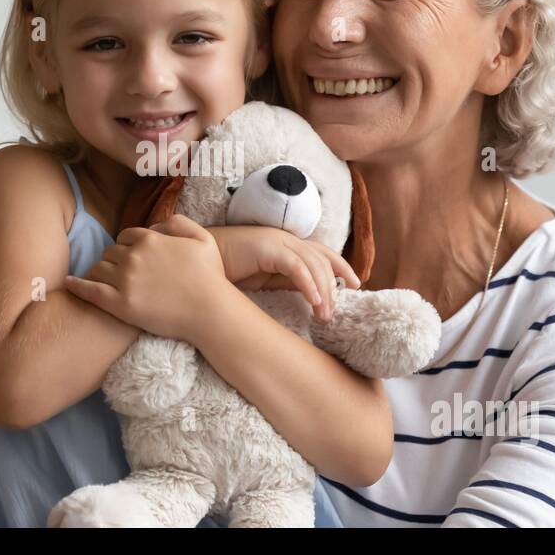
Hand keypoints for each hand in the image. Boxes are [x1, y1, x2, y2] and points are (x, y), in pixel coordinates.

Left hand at [64, 214, 230, 341]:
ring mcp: (125, 281)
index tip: (131, 256)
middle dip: (115, 260)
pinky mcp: (120, 305)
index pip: (125, 235)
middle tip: (123, 273)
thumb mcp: (202, 238)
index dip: (128, 245)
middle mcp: (133, 256)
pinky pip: (89, 291)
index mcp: (150, 239)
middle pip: (110, 252)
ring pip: (98, 269)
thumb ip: (179, 222)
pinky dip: (77, 285)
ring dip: (101, 273)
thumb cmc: (210, 277)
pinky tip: (68, 283)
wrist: (210, 312)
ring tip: (106, 282)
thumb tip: (156, 225)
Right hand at [207, 226, 359, 321]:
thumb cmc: (228, 270)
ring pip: (313, 264)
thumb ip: (287, 281)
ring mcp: (277, 241)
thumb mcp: (265, 278)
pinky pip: (295, 266)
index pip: (322, 253)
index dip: (341, 267)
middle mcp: (286, 239)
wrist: (199, 261)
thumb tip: (312, 295)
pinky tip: (313, 302)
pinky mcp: (266, 247)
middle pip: (323, 259)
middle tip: (333, 314)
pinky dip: (308, 284)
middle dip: (335, 286)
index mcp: (287, 244)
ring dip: (323, 291)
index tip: (355, 286)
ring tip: (324, 315)